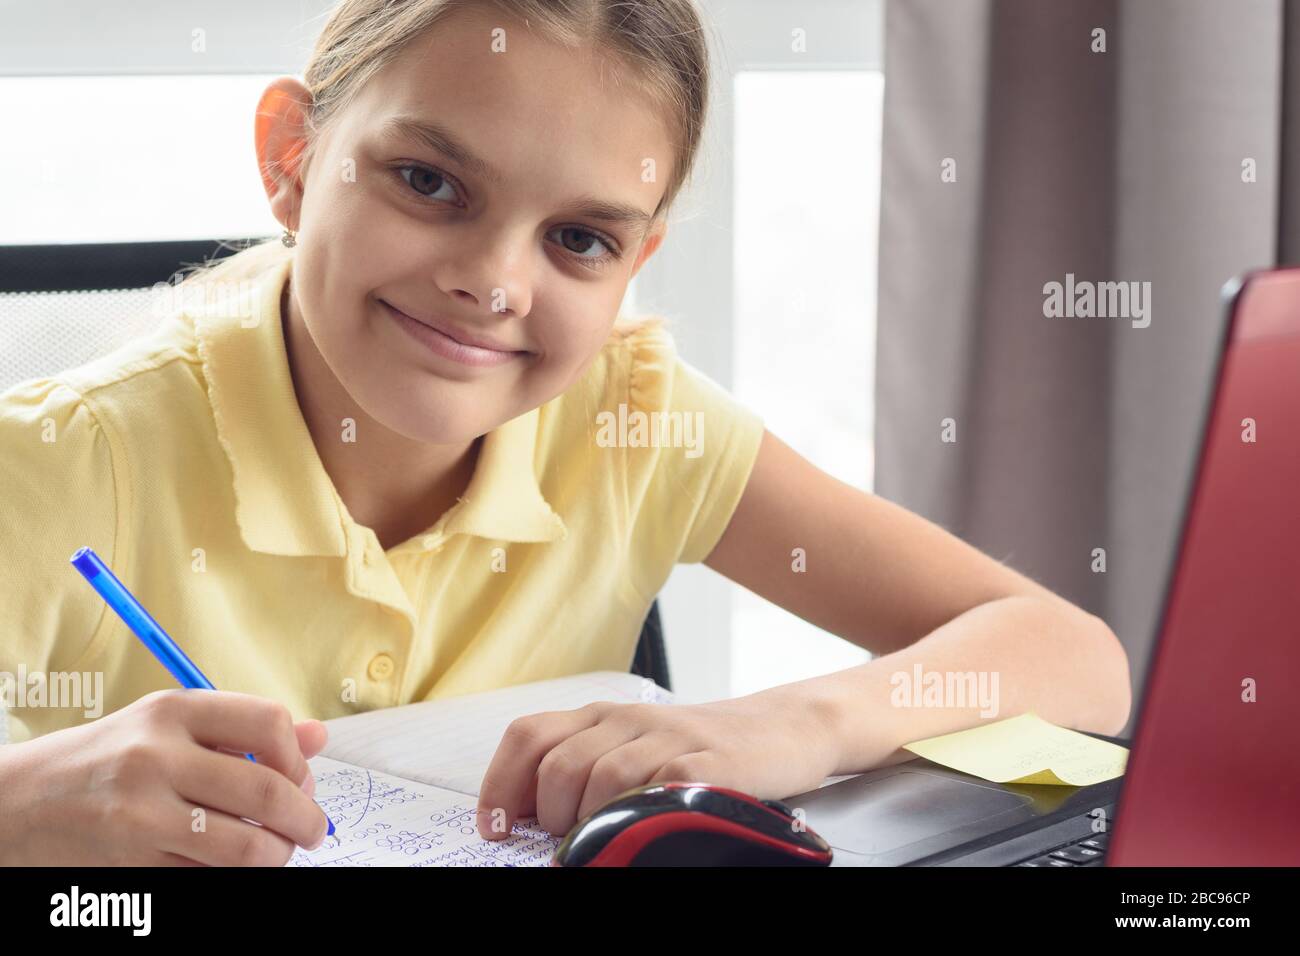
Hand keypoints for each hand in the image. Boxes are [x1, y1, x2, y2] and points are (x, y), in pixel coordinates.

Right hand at [0, 689, 331, 865]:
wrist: (18, 803)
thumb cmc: (109, 759)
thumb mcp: (170, 726)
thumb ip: (244, 731)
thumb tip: (320, 736)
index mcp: (172, 711)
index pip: (268, 722)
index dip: (300, 756)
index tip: (302, 777)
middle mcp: (156, 757)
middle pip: (267, 791)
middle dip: (306, 818)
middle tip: (313, 830)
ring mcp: (141, 814)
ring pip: (246, 846)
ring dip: (277, 854)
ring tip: (277, 851)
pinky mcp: (132, 863)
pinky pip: (209, 875)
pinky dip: (233, 873)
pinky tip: (231, 863)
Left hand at [475, 687, 840, 838]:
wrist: (784, 728)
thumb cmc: (700, 749)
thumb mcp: (635, 746)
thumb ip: (583, 767)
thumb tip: (520, 818)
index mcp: (601, 715)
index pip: (528, 736)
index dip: (499, 785)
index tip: (494, 829)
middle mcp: (629, 720)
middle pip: (558, 767)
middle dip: (549, 817)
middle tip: (567, 842)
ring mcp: (669, 738)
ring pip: (601, 781)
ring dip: (590, 824)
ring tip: (605, 843)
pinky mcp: (708, 764)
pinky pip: (657, 792)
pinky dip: (638, 820)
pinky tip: (644, 831)